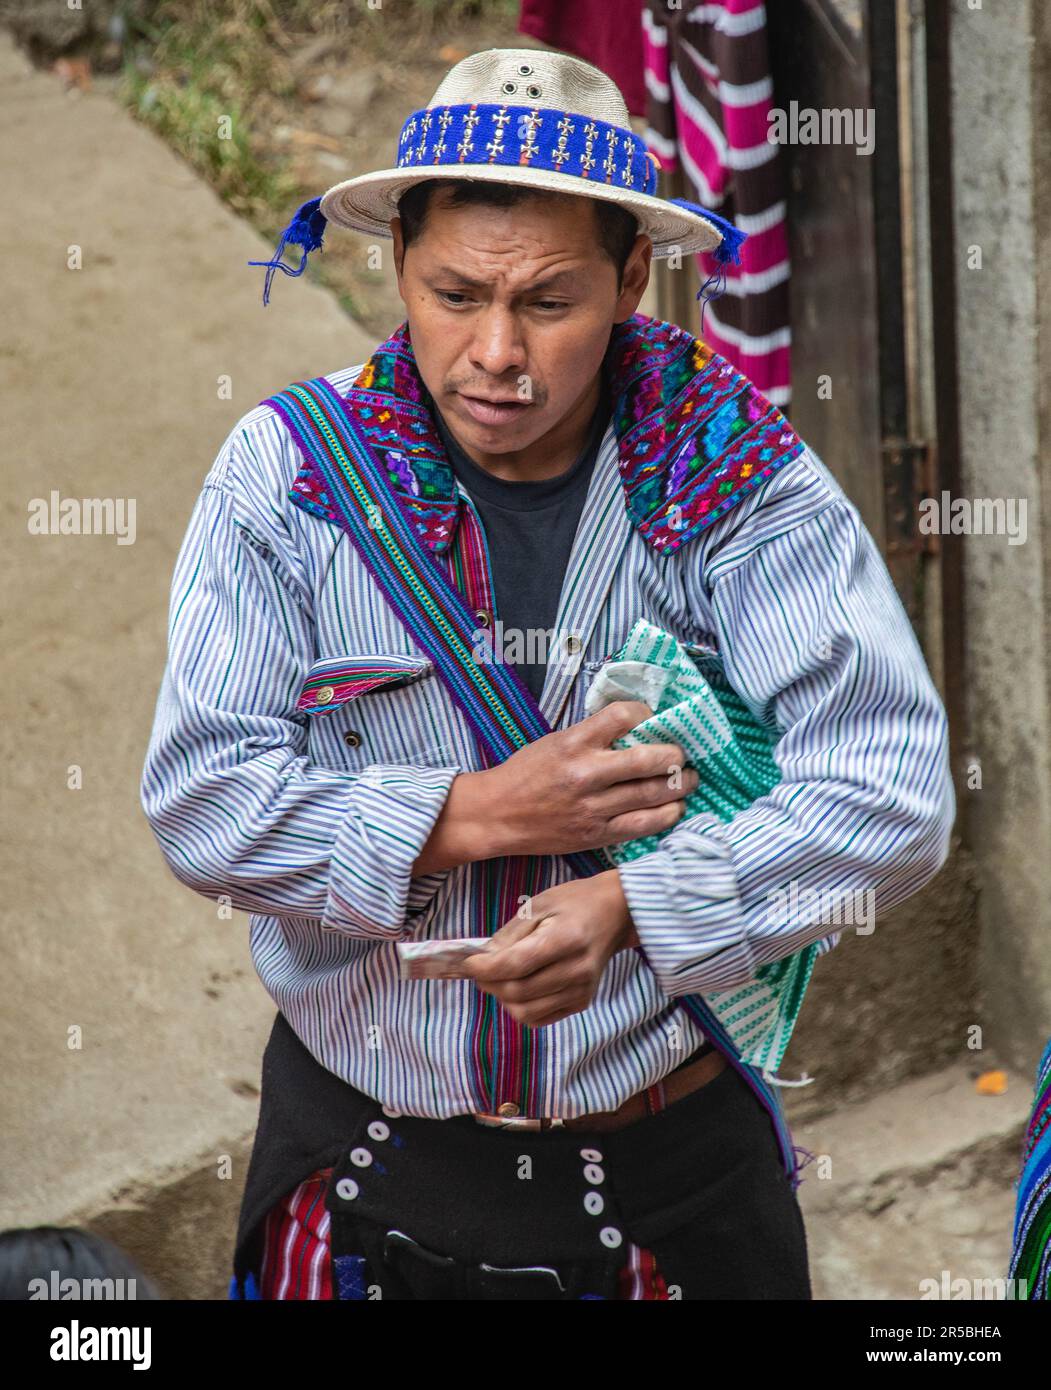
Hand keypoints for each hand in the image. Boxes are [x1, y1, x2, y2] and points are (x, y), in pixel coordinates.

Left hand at [461, 870, 640, 1028]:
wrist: (615, 913)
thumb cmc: (574, 903)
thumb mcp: (538, 905)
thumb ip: (509, 934)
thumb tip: (482, 959)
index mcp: (566, 939)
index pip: (515, 965)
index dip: (485, 968)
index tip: (469, 962)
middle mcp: (577, 970)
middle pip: (517, 992)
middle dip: (489, 983)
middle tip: (480, 970)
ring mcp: (581, 991)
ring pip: (525, 1012)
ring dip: (503, 998)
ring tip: (499, 978)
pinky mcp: (582, 1002)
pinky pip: (539, 1018)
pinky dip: (521, 1007)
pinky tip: (519, 987)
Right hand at [477, 700, 699, 859]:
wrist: (497, 814)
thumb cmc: (526, 773)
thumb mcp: (555, 741)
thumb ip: (592, 735)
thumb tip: (635, 725)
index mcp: (574, 743)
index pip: (623, 716)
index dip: (645, 713)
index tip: (652, 717)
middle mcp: (586, 774)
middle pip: (648, 759)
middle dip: (675, 755)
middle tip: (682, 754)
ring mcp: (593, 807)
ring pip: (652, 794)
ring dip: (680, 785)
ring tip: (689, 779)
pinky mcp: (596, 834)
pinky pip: (642, 825)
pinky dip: (666, 815)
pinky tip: (675, 808)